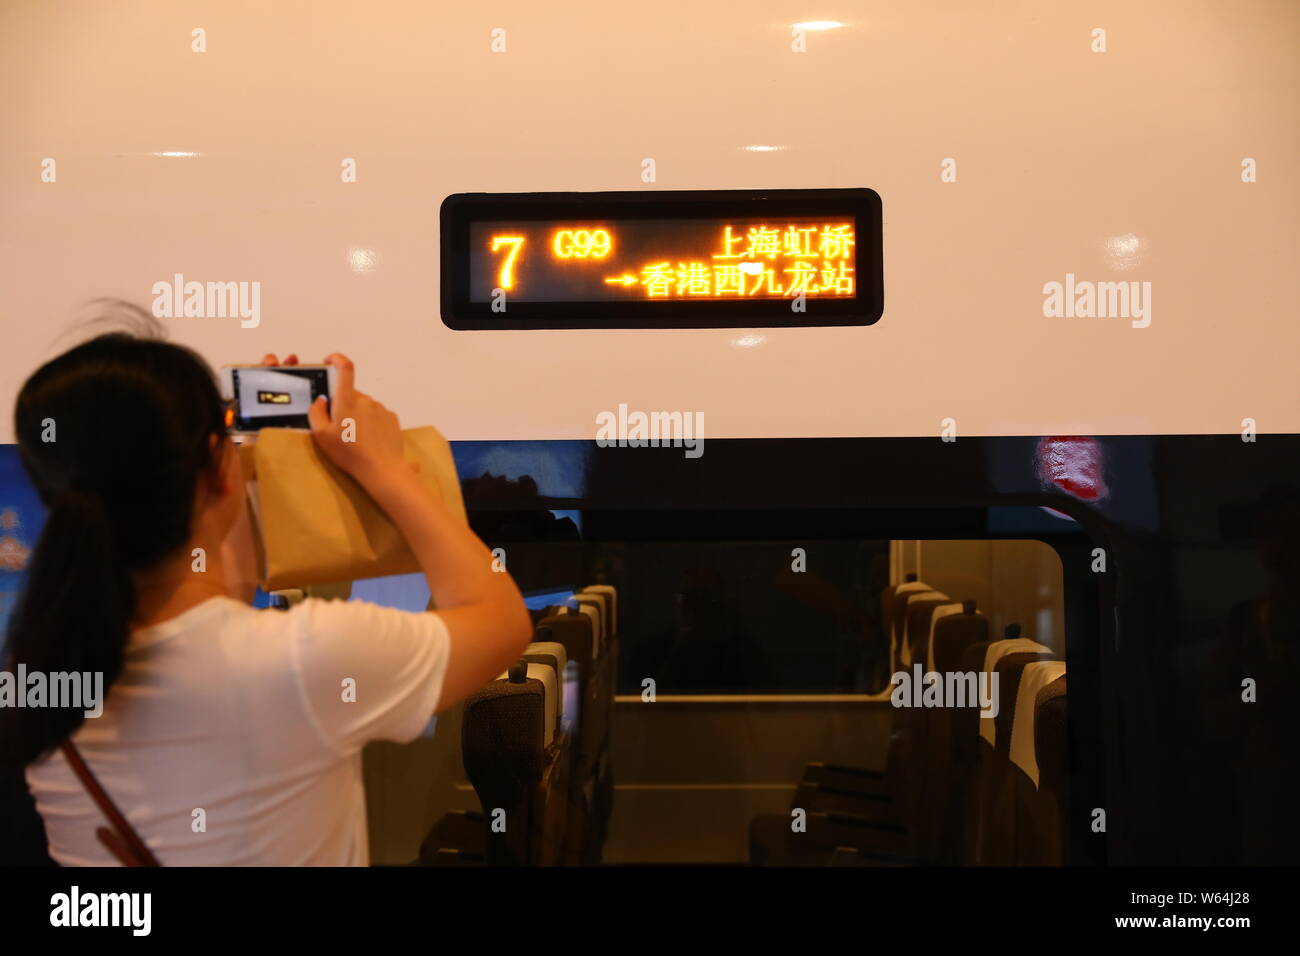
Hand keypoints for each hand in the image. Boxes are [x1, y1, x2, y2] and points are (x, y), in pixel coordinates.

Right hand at [263, 352, 407, 485]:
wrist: (381, 468)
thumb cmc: (350, 453)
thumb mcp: (321, 436)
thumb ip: (316, 413)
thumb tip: (320, 400)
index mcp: (347, 401)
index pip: (345, 368)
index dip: (337, 359)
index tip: (330, 360)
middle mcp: (366, 400)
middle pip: (350, 394)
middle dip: (343, 405)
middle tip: (338, 427)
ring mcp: (381, 408)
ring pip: (364, 406)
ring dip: (357, 415)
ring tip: (354, 438)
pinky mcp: (391, 418)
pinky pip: (376, 415)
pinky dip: (370, 423)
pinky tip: (367, 440)